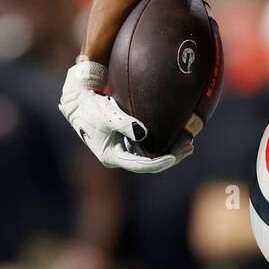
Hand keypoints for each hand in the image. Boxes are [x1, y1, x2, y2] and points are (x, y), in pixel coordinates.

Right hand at [58, 59, 190, 172]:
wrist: (79, 102)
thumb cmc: (89, 108)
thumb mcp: (104, 114)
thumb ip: (123, 123)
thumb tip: (142, 133)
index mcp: (112, 156)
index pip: (140, 165)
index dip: (158, 163)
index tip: (173, 157)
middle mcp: (120, 156)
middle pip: (150, 163)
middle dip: (171, 157)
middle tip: (189, 147)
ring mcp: (124, 149)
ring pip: (152, 155)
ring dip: (170, 150)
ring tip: (189, 143)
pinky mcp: (128, 140)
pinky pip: (150, 145)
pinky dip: (164, 141)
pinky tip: (178, 135)